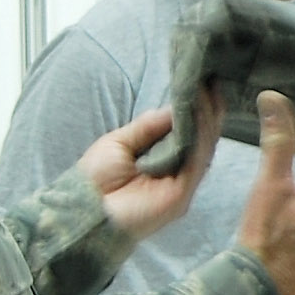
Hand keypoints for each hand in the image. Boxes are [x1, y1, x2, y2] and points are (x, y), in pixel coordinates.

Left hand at [81, 89, 222, 241]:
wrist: (82, 210)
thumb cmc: (94, 179)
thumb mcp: (119, 142)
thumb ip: (147, 127)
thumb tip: (173, 107)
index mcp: (161, 162)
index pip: (187, 135)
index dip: (195, 112)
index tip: (201, 85)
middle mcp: (176, 173)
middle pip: (201, 141)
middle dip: (208, 112)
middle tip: (212, 83)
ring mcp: (181, 186)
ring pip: (204, 149)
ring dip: (208, 120)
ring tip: (208, 92)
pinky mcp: (181, 195)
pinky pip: (197, 163)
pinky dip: (201, 138)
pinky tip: (201, 115)